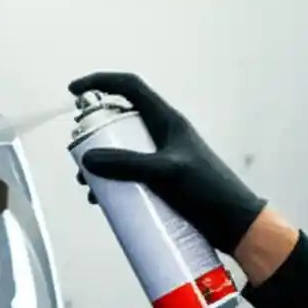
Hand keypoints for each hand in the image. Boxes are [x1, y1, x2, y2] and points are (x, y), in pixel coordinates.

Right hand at [68, 71, 266, 254]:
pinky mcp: (162, 183)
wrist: (234, 224)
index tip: (73, 91)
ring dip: (100, 165)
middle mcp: (162, 135)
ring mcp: (162, 159)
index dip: (100, 82)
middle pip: (120, 122)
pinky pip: (130, 176)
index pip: (130, 87)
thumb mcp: (166, 173)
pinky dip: (113, 184)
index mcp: (167, 121)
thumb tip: (88, 158)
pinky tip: (102, 201)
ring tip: (87, 185)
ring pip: (121, 153)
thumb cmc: (208, 191)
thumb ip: (127, 164)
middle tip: (78, 155)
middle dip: (93, 136)